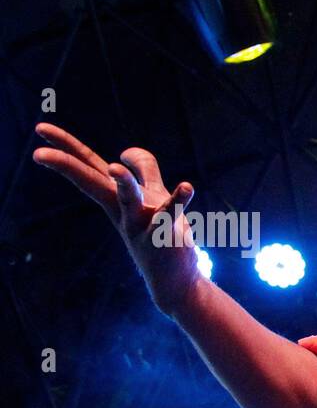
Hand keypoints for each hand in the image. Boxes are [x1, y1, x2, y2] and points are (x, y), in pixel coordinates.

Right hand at [32, 123, 199, 313]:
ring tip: (114, 169)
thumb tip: (127, 152)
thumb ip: (144, 171)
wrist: (175, 279)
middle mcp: (121, 209)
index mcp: (114, 197)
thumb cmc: (160, 234)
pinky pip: (170, 212)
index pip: (87, 167)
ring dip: (123, 184)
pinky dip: (179, 198)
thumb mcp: (151, 196)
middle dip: (66, 166)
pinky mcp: (164, 232)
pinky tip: (186, 187)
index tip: (40, 128)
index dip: (65, 147)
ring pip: (128, 199)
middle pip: (91, 182)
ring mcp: (140, 223)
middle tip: (38, 154)